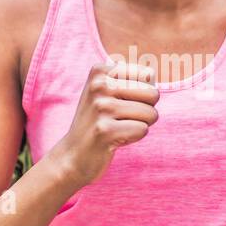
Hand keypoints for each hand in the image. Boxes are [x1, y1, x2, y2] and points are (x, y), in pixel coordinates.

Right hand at [49, 57, 157, 189]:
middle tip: (122, 118)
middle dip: (146, 110)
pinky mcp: (105, 130)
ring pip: (151, 113)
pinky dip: (134, 138)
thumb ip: (132, 77)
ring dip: (140, 125)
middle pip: (153, 93)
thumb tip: (153, 71)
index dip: (143, 93)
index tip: (122, 102)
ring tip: (118, 128)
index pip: (148, 74)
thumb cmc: (100, 120)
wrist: (73, 154)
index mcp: (100, 71)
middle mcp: (99, 86)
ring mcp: (101, 108)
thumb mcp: (108, 91)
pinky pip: (142, 130)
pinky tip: (114, 139)